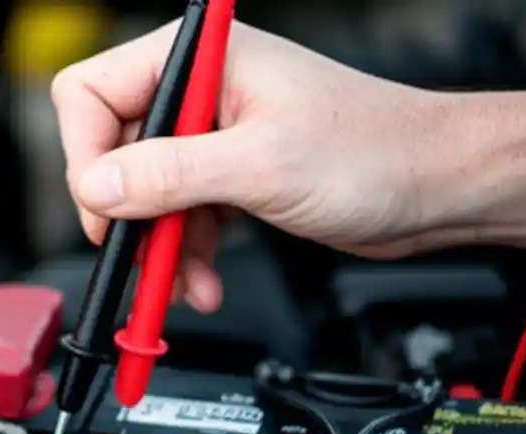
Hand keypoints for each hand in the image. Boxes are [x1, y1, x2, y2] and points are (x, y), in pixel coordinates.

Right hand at [52, 20, 525, 311]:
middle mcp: (198, 90)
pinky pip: (177, 216)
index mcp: (198, 59)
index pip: (91, 95)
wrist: (437, 187)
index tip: (108, 210)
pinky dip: (185, 255)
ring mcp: (211, 133)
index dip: (88, 158)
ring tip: (182, 282)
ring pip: (141, 195)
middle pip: (110, 152)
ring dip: (159, 248)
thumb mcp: (259, 166)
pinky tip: (201, 281)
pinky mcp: (227, 173)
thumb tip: (97, 187)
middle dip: (128, 215)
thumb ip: (169, 174)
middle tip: (143, 254)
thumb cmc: (375, 152)